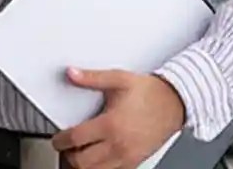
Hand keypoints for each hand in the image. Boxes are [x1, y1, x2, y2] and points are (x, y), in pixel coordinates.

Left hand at [51, 68, 185, 168]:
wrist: (176, 103)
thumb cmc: (150, 93)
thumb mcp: (119, 79)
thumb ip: (92, 78)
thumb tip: (71, 74)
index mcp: (111, 124)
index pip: (76, 139)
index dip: (60, 140)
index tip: (57, 138)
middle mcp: (118, 144)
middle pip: (82, 162)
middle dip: (69, 155)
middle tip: (65, 147)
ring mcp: (128, 156)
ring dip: (83, 165)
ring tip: (79, 153)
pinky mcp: (135, 161)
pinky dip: (100, 168)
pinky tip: (97, 158)